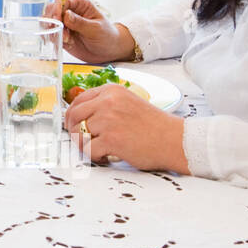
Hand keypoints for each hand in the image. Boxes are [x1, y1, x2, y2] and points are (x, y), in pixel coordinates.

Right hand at [44, 0, 132, 63]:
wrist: (108, 51)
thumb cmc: (107, 36)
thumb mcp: (96, 29)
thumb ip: (80, 22)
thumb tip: (66, 14)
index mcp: (80, 4)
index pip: (62, 0)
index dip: (57, 8)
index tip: (57, 19)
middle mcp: (70, 11)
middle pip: (51, 9)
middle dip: (53, 21)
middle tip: (61, 32)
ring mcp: (65, 23)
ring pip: (49, 22)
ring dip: (54, 31)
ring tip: (67, 40)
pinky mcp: (62, 33)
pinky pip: (51, 33)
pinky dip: (54, 38)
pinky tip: (66, 43)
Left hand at [64, 84, 188, 172]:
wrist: (175, 140)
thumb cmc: (154, 126)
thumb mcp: (128, 103)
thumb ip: (106, 105)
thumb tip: (80, 115)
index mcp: (111, 91)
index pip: (78, 100)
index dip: (72, 115)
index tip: (72, 125)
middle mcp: (108, 102)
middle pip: (73, 116)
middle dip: (73, 131)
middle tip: (81, 141)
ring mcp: (108, 120)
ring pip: (79, 134)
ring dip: (85, 145)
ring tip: (100, 150)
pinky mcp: (111, 139)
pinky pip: (88, 150)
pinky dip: (94, 157)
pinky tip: (107, 156)